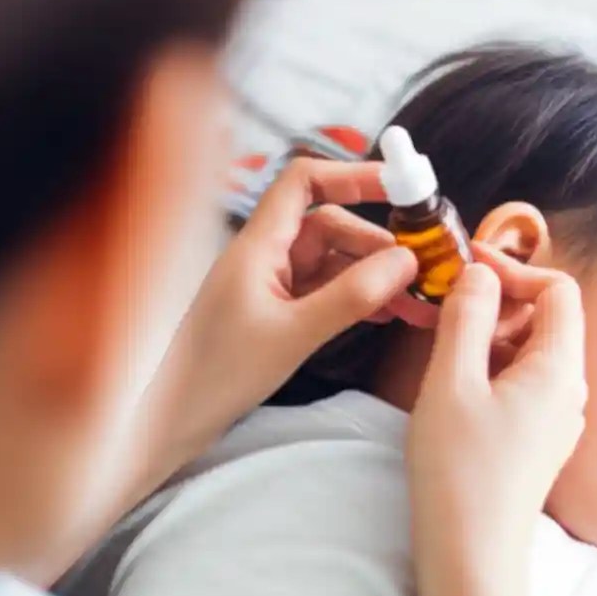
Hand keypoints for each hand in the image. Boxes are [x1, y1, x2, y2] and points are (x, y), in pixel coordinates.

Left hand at [146, 158, 416, 453]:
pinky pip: (324, 290)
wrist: (174, 420)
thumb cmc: (217, 375)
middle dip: (377, 243)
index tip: (398, 187)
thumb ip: (351, 296)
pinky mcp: (275, 312)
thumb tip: (404, 261)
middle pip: (330, 225)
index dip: (352, 175)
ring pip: (332, 261)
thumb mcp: (294, 335)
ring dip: (373, 275)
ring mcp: (270, 284)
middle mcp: (264, 256)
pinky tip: (385, 314)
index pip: (303, 182)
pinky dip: (356, 297)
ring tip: (414, 301)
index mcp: (257, 246)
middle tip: (422, 269)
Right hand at [407, 255, 585, 549]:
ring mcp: (559, 419)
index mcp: (560, 368)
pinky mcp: (540, 441)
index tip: (467, 269)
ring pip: (531, 353)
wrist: (471, 553)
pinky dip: (492, 369)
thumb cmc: (459, 468)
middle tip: (445, 307)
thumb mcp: (451, 380)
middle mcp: (571, 390)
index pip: (559, 289)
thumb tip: (479, 272)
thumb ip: (467, 317)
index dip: (515, 269)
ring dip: (490, 336)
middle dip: (497, 303)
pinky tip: (456, 386)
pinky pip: (524, 385)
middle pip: (547, 320)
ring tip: (443, 346)